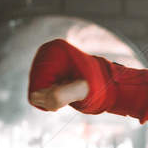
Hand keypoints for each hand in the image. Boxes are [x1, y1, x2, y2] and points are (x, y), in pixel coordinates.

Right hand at [26, 38, 147, 126]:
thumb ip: (61, 95)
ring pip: (37, 91)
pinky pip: (41, 91)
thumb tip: (39, 97)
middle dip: (51, 97)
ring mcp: (47, 58)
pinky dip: (53, 95)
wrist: (112, 85)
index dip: (50, 98)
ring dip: (52, 97)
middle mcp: (47, 50)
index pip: (36, 86)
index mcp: (53, 50)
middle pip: (35, 88)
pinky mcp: (50, 66)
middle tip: (72, 94)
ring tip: (71, 91)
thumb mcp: (83, 92)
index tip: (69, 94)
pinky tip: (67, 90)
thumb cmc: (101, 88)